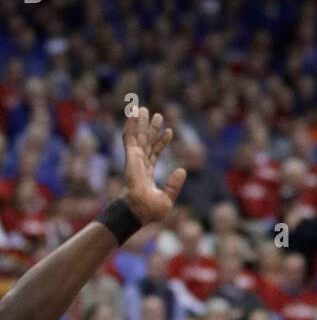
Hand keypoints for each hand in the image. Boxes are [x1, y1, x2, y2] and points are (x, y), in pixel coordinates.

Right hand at [122, 107, 186, 223]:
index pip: (155, 154)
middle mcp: (140, 164)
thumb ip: (174, 185)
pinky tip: (133, 113)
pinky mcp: (131, 156)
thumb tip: (182, 170)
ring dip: (140, 122)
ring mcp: (134, 159)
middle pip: (146, 141)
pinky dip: (131, 124)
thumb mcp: (167, 198)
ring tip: (144, 109)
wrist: (139, 210)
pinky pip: (130, 137)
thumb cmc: (150, 210)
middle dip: (151, 128)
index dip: (162, 142)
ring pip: (138, 136)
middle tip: (157, 115)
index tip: (169, 131)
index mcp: (147, 174)